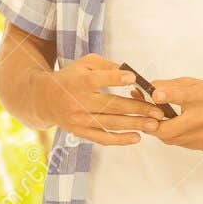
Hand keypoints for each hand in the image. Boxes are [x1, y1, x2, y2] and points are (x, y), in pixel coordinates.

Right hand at [30, 54, 167, 145]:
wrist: (44, 99)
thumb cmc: (70, 77)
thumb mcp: (84, 64)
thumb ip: (106, 66)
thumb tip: (130, 74)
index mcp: (78, 82)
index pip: (98, 80)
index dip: (115, 79)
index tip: (134, 78)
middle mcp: (78, 102)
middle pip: (111, 106)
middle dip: (137, 109)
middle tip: (158, 111)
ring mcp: (79, 120)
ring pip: (110, 123)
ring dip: (134, 125)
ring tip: (154, 125)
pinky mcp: (80, 132)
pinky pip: (102, 138)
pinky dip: (120, 139)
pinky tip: (136, 138)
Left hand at [150, 78, 202, 150]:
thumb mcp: (193, 85)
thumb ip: (169, 86)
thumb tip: (147, 90)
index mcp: (202, 97)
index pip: (183, 95)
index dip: (168, 94)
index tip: (156, 95)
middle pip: (169, 128)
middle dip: (153, 124)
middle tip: (147, 118)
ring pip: (171, 139)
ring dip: (161, 131)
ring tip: (158, 122)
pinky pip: (180, 143)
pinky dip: (173, 136)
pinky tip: (174, 128)